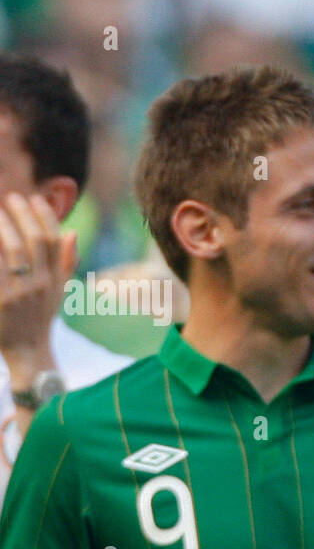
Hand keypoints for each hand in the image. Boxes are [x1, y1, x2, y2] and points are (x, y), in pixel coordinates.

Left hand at [0, 193, 75, 377]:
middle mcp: (41, 285)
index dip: (45, 216)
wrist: (26, 351)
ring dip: (4, 227)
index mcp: (56, 279)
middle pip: (35, 241)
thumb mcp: (58, 291)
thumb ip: (67, 262)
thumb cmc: (39, 317)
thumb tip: (71, 231)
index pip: (56, 241)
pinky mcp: (1, 300)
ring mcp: (20, 294)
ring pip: (14, 252)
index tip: (34, 198)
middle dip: (23, 215)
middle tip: (11, 197)